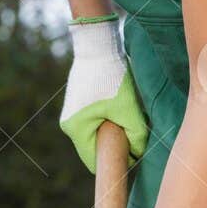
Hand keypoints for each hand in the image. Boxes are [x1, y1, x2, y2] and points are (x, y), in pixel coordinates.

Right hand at [59, 15, 148, 173]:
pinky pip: (94, 120)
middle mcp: (69, 124)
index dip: (113, 162)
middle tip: (132, 130)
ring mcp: (71, 113)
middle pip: (95, 147)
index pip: (94, 162)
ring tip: (125, 113)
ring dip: (112, 129)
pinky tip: (118, 105)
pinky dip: (108, 118)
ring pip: (96, 133)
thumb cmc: (112, 77)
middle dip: (114, 143)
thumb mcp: (129, 108)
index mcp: (76, 129)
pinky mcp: (77, 103)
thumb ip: (137, 136)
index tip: (132, 156)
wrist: (97, 45)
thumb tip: (138, 153)